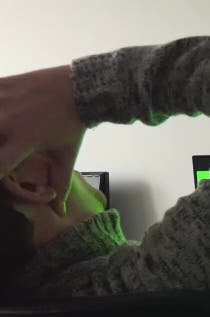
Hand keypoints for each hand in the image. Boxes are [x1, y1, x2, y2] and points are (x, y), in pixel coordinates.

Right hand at [0, 65, 85, 214]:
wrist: (79, 88)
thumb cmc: (72, 125)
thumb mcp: (66, 155)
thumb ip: (61, 184)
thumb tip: (61, 212)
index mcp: (23, 141)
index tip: (2, 177)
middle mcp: (6, 122)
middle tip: (6, 149)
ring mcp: (0, 102)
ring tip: (4, 136)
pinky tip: (0, 115)